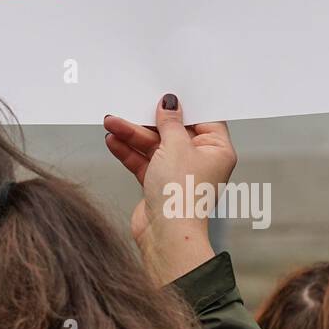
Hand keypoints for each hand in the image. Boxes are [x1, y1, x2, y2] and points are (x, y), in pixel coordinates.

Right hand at [103, 95, 236, 284]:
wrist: (166, 235)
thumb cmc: (181, 194)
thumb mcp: (175, 146)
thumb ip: (170, 122)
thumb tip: (170, 104)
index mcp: (216, 149)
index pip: (202, 118)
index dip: (183, 105)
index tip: (165, 92)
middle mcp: (200, 160)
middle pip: (172, 131)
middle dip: (147, 121)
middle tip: (129, 107)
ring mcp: (178, 173)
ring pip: (154, 146)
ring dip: (132, 135)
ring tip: (111, 124)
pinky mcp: (159, 184)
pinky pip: (143, 161)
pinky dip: (129, 152)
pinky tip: (113, 141)